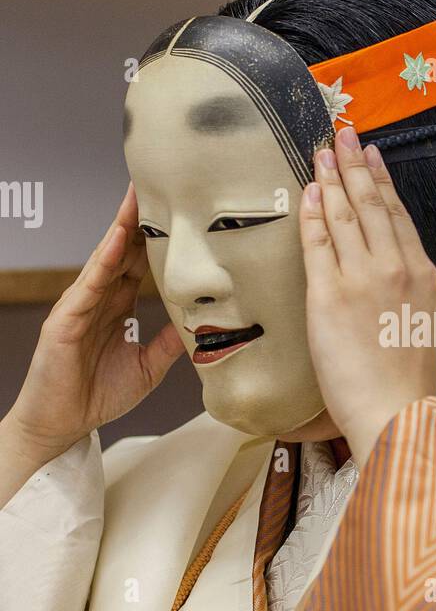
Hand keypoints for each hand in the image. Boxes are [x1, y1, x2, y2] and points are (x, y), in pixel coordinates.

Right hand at [5, 183, 184, 466]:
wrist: (61, 425)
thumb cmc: (96, 396)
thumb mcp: (147, 367)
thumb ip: (170, 343)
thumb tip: (200, 323)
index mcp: (117, 307)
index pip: (139, 262)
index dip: (155, 237)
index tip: (176, 210)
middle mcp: (99, 299)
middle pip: (123, 250)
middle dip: (139, 218)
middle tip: (160, 184)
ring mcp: (81, 305)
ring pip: (106, 257)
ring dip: (122, 226)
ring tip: (138, 195)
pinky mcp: (65, 319)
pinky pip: (89, 283)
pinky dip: (104, 259)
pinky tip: (117, 238)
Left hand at [299, 128, 435, 465]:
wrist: (396, 412)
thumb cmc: (412, 384)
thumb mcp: (433, 331)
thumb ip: (421, 299)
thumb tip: (413, 285)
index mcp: (424, 276)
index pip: (399, 216)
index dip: (382, 180)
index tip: (371, 156)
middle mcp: (395, 268)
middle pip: (372, 204)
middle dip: (353, 164)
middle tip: (341, 133)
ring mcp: (361, 279)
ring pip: (345, 215)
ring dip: (331, 177)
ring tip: (320, 151)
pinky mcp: (328, 296)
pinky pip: (317, 243)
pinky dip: (313, 212)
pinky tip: (308, 191)